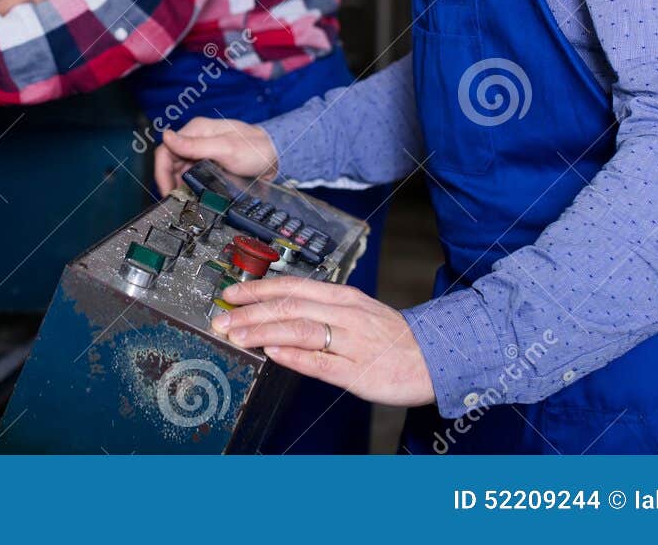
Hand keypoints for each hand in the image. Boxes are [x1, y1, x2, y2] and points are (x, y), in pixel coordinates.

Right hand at [154, 117, 278, 195]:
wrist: (277, 157)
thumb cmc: (255, 148)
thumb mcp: (225, 148)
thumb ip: (195, 145)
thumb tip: (167, 137)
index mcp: (196, 131)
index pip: (166, 149)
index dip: (162, 172)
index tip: (166, 191)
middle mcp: (196, 140)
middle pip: (171, 162)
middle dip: (170, 182)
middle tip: (176, 201)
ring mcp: (203, 152)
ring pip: (180, 171)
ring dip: (179, 186)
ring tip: (185, 201)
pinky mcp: (210, 164)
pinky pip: (193, 176)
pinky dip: (190, 186)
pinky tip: (194, 196)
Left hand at [212, 277, 434, 407]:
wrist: (436, 358)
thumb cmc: (390, 337)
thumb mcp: (356, 312)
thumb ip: (320, 311)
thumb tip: (278, 313)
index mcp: (343, 297)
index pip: (292, 286)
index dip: (258, 288)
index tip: (231, 292)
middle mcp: (346, 314)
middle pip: (290, 306)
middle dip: (250, 311)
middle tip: (221, 318)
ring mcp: (353, 343)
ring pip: (301, 330)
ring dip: (263, 333)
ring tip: (236, 335)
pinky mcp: (359, 372)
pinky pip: (321, 363)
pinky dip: (295, 358)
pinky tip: (273, 355)